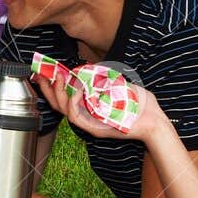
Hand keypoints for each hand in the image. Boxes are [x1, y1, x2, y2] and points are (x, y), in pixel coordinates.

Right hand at [33, 71, 169, 143]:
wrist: (156, 123)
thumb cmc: (142, 106)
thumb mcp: (121, 87)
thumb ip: (106, 79)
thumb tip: (92, 69)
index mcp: (91, 109)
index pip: (65, 99)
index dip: (54, 87)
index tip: (48, 73)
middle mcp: (88, 117)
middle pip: (59, 105)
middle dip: (48, 89)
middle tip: (42, 75)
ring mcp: (91, 124)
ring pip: (64, 110)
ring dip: (58, 92)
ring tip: (57, 77)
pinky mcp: (96, 129)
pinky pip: (76, 116)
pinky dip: (72, 102)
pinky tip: (75, 89)